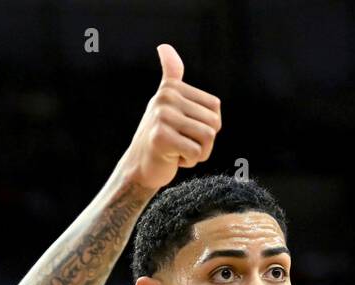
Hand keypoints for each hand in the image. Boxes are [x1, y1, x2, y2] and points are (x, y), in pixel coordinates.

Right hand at [119, 44, 221, 190]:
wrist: (139, 167)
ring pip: (208, 138)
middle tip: (181, 144)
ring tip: (178, 151)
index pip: (215, 107)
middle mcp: (166, 98)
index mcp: (171, 88)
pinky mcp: (161, 137)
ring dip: (198, 152)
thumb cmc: (160, 138)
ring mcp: (162, 116)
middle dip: (204, 142)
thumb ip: (171, 75)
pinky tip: (172, 158)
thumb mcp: (167, 104)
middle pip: (214, 123)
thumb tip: (164, 46)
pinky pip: (196, 152)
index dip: (208, 126)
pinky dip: (189, 162)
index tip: (185, 129)